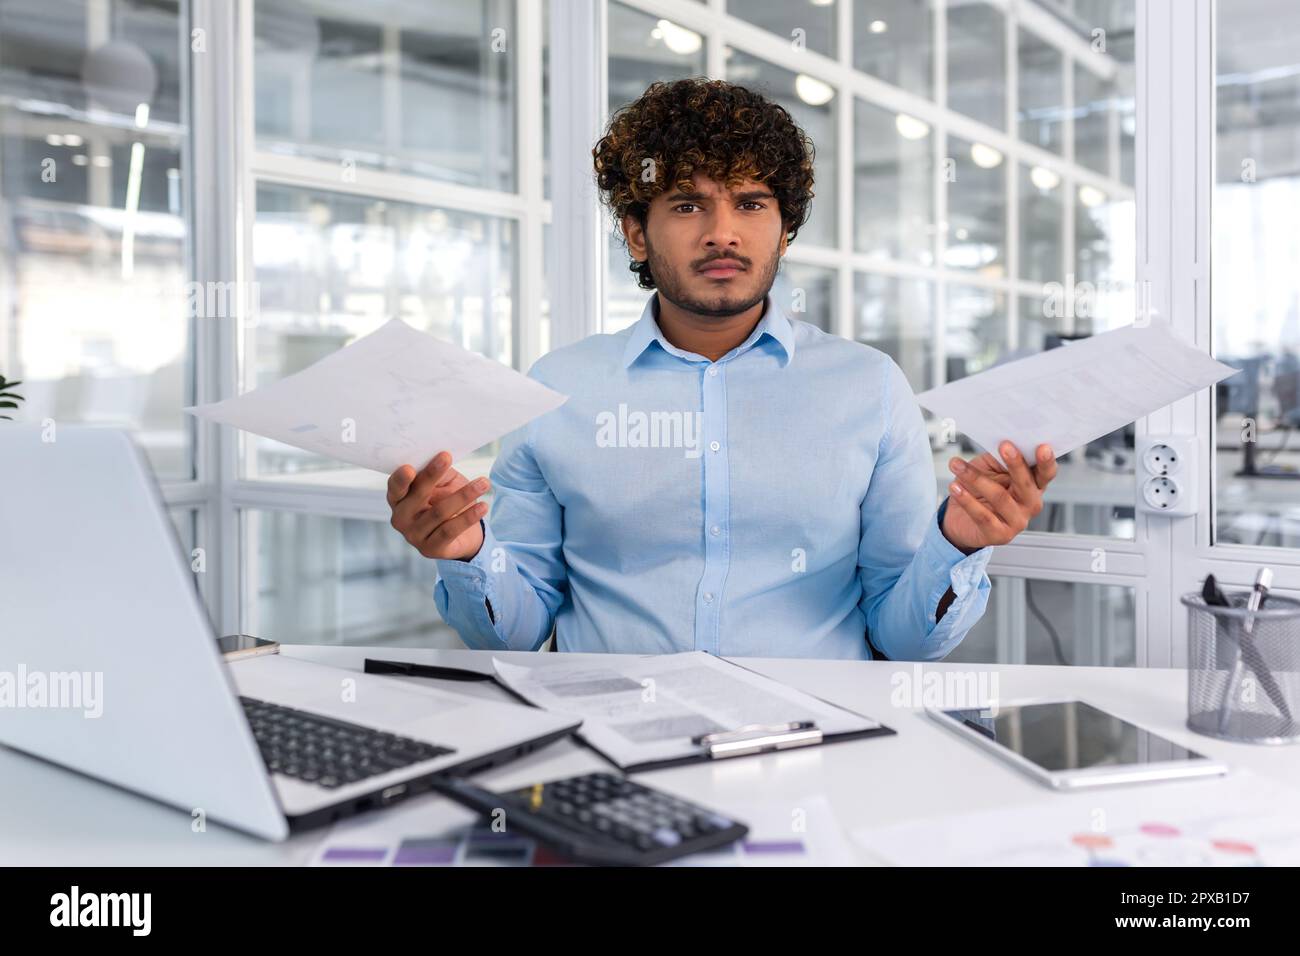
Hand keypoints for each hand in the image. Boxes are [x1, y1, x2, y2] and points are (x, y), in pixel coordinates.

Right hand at [388, 451, 489, 560]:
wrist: (464, 535)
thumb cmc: (448, 501)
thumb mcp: (444, 483)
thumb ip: (439, 474)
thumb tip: (442, 459)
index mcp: (398, 499)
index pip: (396, 486)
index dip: (402, 477)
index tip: (411, 467)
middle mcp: (401, 518)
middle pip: (417, 495)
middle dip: (432, 474)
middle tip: (446, 457)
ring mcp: (414, 536)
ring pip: (439, 511)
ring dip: (463, 495)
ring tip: (483, 483)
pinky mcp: (431, 549)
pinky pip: (451, 530)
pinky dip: (469, 517)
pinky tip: (483, 506)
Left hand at [941, 441, 1056, 551]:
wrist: (959, 517)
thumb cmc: (978, 488)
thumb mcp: (989, 468)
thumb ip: (999, 458)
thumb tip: (1004, 444)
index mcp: (1034, 485)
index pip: (1046, 473)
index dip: (1046, 461)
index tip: (1042, 447)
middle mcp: (1030, 504)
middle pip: (1027, 484)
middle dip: (1016, 464)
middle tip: (1004, 446)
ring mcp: (1017, 522)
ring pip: (1000, 497)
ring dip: (976, 478)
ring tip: (957, 466)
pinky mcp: (999, 535)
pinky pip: (983, 516)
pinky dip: (967, 500)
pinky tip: (955, 488)